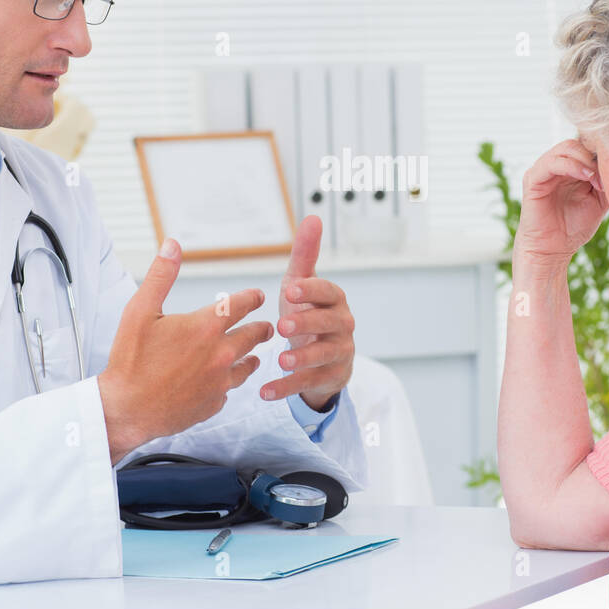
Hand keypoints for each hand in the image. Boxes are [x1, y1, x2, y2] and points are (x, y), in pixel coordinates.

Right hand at [98, 238, 274, 463]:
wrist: (126, 410)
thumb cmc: (130, 360)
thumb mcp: (140, 311)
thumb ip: (161, 276)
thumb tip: (172, 245)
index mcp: (205, 327)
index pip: (241, 305)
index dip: (251, 298)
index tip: (258, 296)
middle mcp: (220, 353)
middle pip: (254, 335)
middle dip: (261, 328)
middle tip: (266, 326)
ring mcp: (220, 381)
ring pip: (248, 365)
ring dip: (251, 357)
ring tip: (254, 355)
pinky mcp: (215, 404)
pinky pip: (229, 390)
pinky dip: (227, 384)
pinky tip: (222, 382)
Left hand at [262, 214, 354, 410]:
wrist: (323, 355)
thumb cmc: (308, 311)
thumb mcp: (302, 284)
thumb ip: (305, 254)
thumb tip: (312, 217)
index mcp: (334, 300)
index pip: (327, 291)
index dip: (310, 291)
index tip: (289, 289)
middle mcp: (342, 325)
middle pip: (328, 323)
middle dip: (307, 324)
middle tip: (282, 326)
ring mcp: (339, 352)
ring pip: (324, 355)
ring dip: (302, 358)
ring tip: (281, 360)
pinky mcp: (331, 377)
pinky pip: (310, 383)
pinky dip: (288, 388)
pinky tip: (266, 392)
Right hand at [514, 138, 608, 271]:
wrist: (553, 250)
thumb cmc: (574, 227)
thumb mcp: (599, 200)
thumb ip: (606, 180)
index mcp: (570, 168)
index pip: (587, 145)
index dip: (603, 152)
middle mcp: (555, 164)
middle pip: (578, 142)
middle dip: (596, 155)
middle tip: (608, 175)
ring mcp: (542, 170)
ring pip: (566, 148)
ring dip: (586, 160)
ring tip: (597, 179)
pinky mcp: (533, 179)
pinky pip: (552, 163)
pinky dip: (572, 166)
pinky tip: (587, 177)